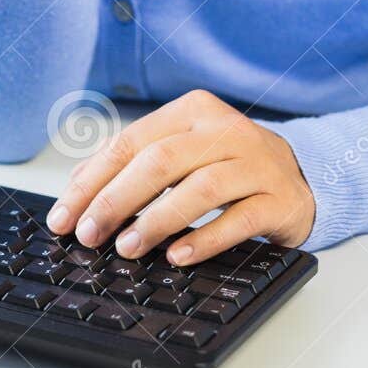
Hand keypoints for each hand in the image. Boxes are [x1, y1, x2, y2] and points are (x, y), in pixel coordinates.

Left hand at [46, 89, 315, 266]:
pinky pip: (238, 219)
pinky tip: (177, 256)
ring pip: (198, 188)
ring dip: (156, 221)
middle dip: (116, 201)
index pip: (130, 142)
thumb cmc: (229, 166)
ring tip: (127, 248)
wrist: (302, 179)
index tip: (65, 215)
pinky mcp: (278, 198)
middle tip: (90, 236)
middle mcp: (224, 130)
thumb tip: (79, 188)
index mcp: (192, 111)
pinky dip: (204, 238)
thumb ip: (136, 163)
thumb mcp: (184, 151)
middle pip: (160, 162)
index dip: (93, 180)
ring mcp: (255, 163)